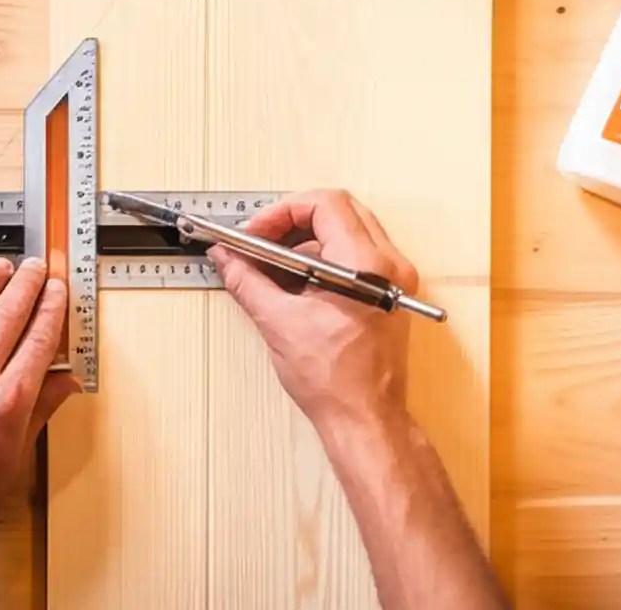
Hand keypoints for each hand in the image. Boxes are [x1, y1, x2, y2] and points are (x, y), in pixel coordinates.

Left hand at [0, 257, 79, 609]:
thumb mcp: (18, 453)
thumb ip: (43, 408)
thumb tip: (66, 380)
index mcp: (8, 402)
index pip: (39, 337)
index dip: (52, 306)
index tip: (59, 290)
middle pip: (7, 314)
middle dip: (27, 284)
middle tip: (37, 268)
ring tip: (2, 266)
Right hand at [209, 190, 418, 425]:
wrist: (364, 417)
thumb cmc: (336, 382)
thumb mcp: (278, 323)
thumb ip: (248, 280)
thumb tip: (228, 259)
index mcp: (365, 266)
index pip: (325, 204)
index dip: (282, 211)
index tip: (256, 232)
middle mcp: (388, 266)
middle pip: (338, 210)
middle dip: (292, 220)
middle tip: (262, 239)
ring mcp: (393, 279)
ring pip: (348, 230)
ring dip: (306, 239)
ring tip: (274, 263)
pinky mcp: (388, 293)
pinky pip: (355, 255)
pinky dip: (322, 257)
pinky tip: (295, 281)